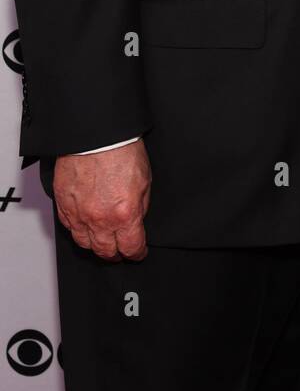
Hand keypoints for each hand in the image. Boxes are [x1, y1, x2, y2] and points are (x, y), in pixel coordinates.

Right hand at [53, 140, 151, 259]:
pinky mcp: (63, 205)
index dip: (137, 253)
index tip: (138, 253)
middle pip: (106, 251)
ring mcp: (79, 213)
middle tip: (121, 252)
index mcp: (124, 214)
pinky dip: (79, 231)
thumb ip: (140, 207)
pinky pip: (69, 228)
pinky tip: (86, 227)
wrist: (96, 135)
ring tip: (103, 242)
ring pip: (85, 243)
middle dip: (116, 254)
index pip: (131, 248)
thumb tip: (136, 220)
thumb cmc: (121, 150)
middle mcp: (99, 219)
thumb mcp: (145, 181)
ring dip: (96, 246)